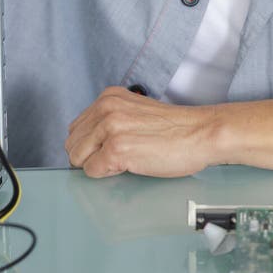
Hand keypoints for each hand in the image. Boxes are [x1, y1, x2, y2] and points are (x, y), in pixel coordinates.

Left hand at [65, 87, 218, 177]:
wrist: (200, 133)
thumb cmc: (174, 128)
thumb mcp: (134, 111)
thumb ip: (111, 119)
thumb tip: (89, 142)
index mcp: (109, 97)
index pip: (77, 127)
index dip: (90, 144)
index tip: (105, 149)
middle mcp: (106, 108)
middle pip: (73, 143)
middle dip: (89, 156)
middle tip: (115, 159)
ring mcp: (110, 128)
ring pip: (77, 158)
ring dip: (96, 165)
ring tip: (123, 161)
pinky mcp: (116, 149)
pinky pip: (91, 171)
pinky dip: (106, 175)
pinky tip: (129, 166)